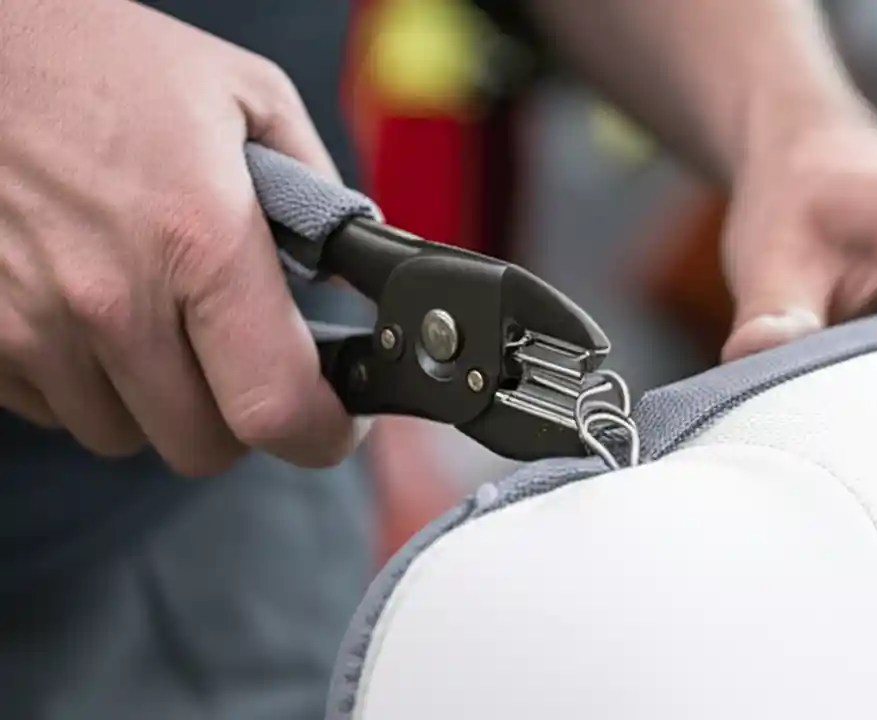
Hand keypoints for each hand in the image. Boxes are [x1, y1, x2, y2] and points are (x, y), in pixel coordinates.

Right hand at [0, 0, 357, 473]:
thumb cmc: (102, 58)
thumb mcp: (247, 97)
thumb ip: (317, 193)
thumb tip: (355, 268)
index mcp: (200, 241)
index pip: (275, 409)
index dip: (321, 435)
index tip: (333, 424)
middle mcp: (112, 298)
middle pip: (202, 445)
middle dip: (238, 413)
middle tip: (241, 357)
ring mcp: (33, 324)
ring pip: (124, 434)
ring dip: (156, 399)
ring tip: (157, 314)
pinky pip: (53, 409)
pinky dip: (84, 381)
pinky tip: (92, 310)